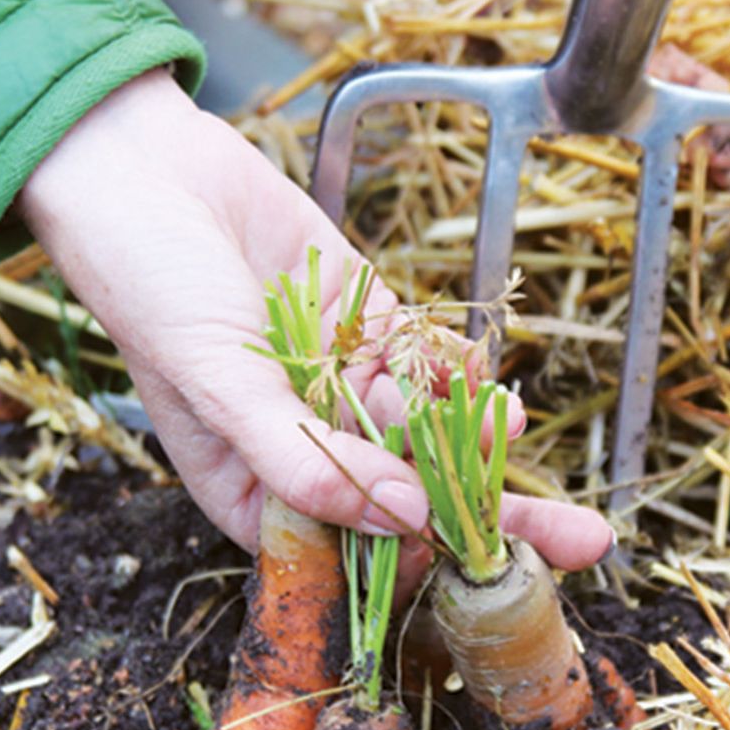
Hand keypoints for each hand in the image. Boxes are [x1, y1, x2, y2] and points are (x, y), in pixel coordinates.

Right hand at [17, 70, 614, 568]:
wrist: (145, 170)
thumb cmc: (151, 289)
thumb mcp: (220, 390)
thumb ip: (307, 459)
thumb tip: (404, 518)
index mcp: (256, 489)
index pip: (357, 549)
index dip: (427, 558)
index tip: (492, 559)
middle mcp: (305, 444)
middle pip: (415, 498)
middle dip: (498, 519)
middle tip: (584, 542)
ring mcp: (338, 382)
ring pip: (430, 428)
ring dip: (479, 435)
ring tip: (511, 424)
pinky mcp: (363, 322)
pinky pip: (426, 360)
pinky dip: (459, 370)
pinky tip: (484, 376)